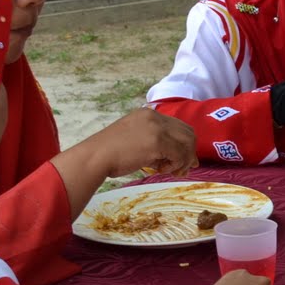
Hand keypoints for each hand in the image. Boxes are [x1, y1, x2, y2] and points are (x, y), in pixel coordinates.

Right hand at [74, 108, 196, 177]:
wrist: (95, 156)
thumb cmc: (110, 153)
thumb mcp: (135, 139)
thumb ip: (156, 143)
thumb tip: (178, 158)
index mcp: (149, 114)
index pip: (179, 126)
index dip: (185, 144)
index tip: (183, 160)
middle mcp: (155, 117)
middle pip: (188, 133)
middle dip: (189, 152)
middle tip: (184, 169)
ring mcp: (157, 128)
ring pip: (187, 143)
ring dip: (183, 160)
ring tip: (171, 171)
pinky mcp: (157, 142)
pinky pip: (179, 155)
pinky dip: (176, 165)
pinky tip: (161, 170)